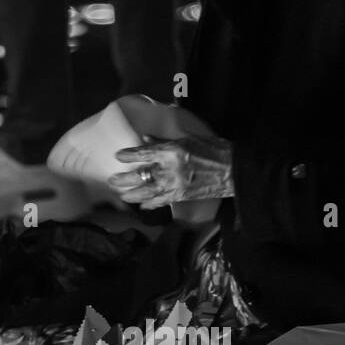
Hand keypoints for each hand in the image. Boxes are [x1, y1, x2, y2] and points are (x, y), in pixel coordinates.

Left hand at [107, 135, 234, 208]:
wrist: (233, 170)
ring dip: (131, 194)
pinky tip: (141, 206)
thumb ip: (163, 140)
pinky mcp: (181, 197)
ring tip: (121, 195)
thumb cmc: (213, 150)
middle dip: (123, 179)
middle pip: (140, 175)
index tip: (118, 156)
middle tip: (112, 181)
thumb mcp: (188, 138)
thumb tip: (144, 137)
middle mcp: (170, 169)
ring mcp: (175, 185)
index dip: (128, 155)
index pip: (143, 153)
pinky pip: (160, 202)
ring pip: (146, 192)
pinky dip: (149, 205)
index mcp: (172, 151)